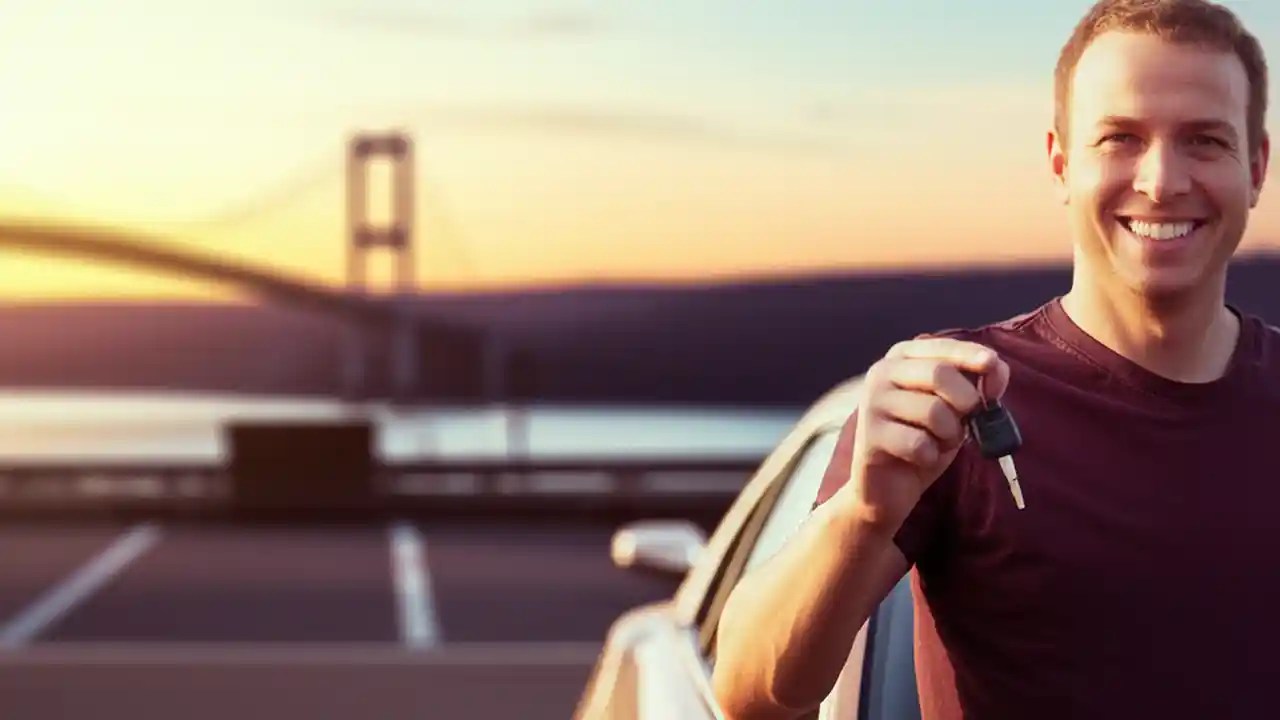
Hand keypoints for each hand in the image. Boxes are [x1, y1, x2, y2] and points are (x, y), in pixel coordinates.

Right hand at [847, 337, 1009, 535]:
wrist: (887, 484)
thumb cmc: (924, 438)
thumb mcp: (955, 407)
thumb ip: (975, 384)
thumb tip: (995, 370)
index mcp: (902, 357)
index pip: (943, 346)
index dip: (971, 355)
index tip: (991, 365)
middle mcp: (881, 373)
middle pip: (939, 373)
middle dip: (966, 401)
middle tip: (966, 421)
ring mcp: (871, 403)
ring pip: (934, 411)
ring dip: (949, 435)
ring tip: (938, 442)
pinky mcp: (869, 436)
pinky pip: (919, 444)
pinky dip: (931, 456)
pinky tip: (919, 458)